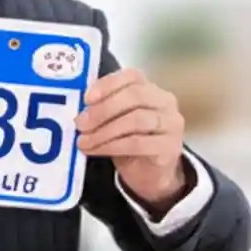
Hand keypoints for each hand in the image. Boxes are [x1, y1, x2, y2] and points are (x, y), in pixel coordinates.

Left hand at [74, 68, 188, 214]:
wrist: (150, 173)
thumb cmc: (130, 140)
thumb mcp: (116, 120)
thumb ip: (102, 109)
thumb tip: (80, 111)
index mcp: (150, 88)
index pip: (132, 76)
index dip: (108, 85)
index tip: (86, 99)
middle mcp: (165, 102)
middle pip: (134, 96)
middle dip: (103, 110)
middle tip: (80, 124)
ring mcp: (170, 124)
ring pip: (136, 120)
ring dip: (104, 131)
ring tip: (84, 141)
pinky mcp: (169, 147)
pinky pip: (138, 143)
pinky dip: (112, 146)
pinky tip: (96, 150)